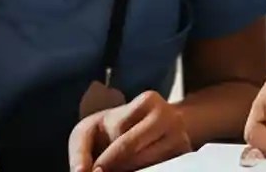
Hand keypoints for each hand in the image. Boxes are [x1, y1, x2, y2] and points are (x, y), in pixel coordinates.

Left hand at [67, 91, 190, 171]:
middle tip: (104, 170)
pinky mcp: (186, 154)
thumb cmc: (112, 129)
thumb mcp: (90, 130)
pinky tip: (136, 168)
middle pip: (137, 154)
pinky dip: (146, 171)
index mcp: (148, 101)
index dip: (105, 159)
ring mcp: (182, 137)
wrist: (151, 125)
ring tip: (122, 166)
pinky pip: (162, 169)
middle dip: (117, 166)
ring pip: (150, 165)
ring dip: (131, 170)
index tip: (96, 169)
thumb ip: (80, 151)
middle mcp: (171, 117)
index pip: (122, 136)